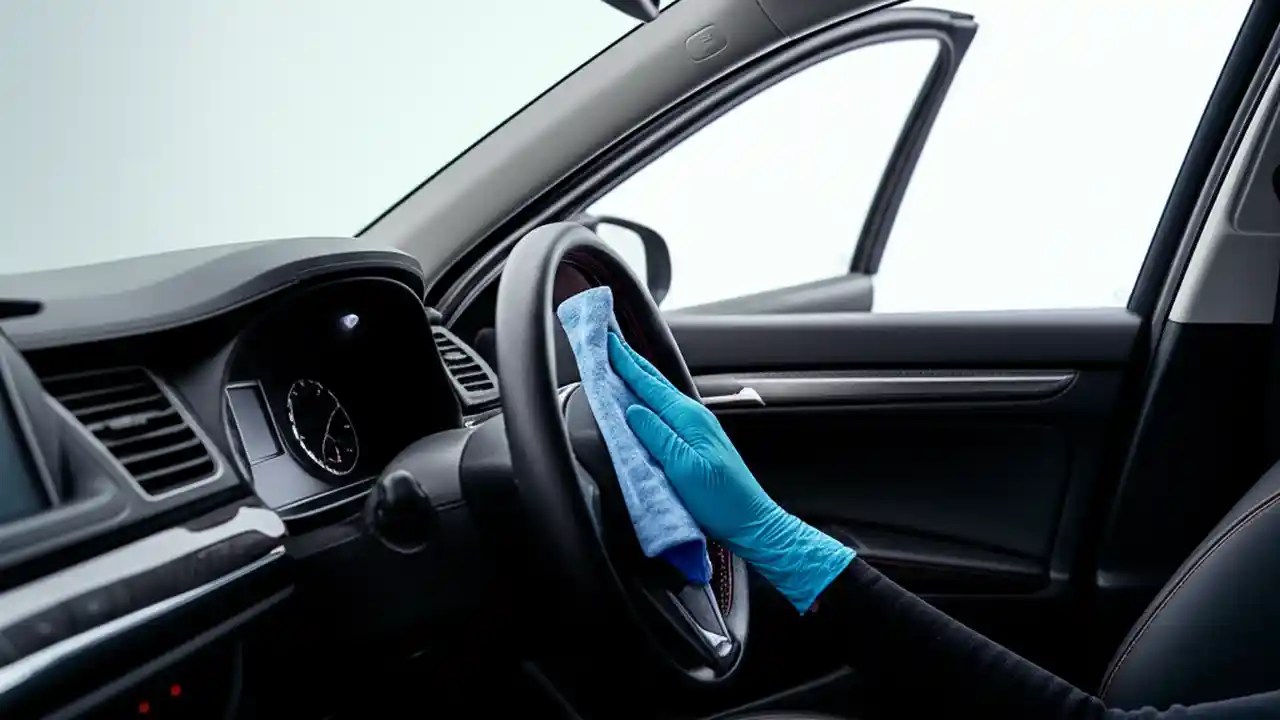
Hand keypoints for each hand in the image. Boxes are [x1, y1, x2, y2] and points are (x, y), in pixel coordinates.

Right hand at [608, 333, 852, 610]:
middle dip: (631, 362)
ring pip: (660, 395)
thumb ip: (657, 437)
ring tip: (621, 365)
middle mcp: (694, 417)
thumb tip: (632, 410)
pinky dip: (649, 399)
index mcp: (689, 419)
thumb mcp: (683, 469)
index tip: (608, 342)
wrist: (751, 520)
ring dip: (639, 378)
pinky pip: (666, 411)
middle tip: (610, 342)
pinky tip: (643, 402)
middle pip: (656, 383)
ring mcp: (697, 428)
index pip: (650, 384)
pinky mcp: (697, 441)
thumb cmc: (720, 501)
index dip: (626, 363)